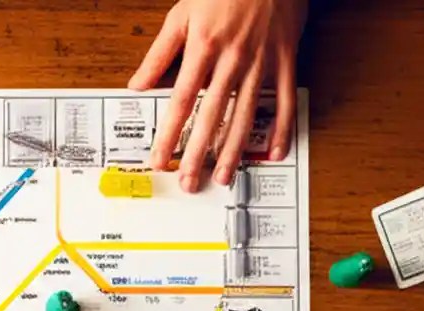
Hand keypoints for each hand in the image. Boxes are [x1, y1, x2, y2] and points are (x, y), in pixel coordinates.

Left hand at [129, 0, 307, 191]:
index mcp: (203, 48)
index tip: (160, 159)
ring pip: (245, 114)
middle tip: (189, 181)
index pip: (181, 101)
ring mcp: (261, 61)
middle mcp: (232, 59)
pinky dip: (283, 128)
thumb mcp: (182, 13)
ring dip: (233, 150)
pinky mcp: (285, 59)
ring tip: (223, 176)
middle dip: (197, 153)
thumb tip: (138, 85)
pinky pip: (283, 100)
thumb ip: (159, 53)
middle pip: (211, 116)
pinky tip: (276, 151)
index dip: (169, 134)